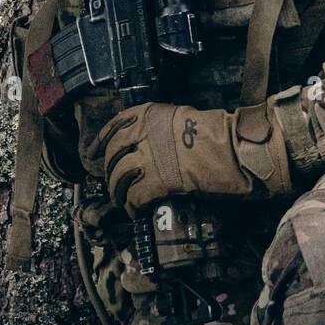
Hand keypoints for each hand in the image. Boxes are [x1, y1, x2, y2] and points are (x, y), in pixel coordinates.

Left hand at [91, 100, 292, 216]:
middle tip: (112, 183)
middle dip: (109, 172)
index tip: (91, 153)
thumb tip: (139, 145)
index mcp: (150, 113)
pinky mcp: (158, 181)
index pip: (114, 125)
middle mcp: (145, 132)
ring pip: (119, 178)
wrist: (233, 150)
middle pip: (113, 155)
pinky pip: (134, 197)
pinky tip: (136, 211)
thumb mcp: (180, 118)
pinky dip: (132, 207)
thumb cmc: (214, 134)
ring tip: (123, 200)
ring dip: (118, 192)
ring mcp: (150, 157)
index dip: (99, 142)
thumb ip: (156, 128)